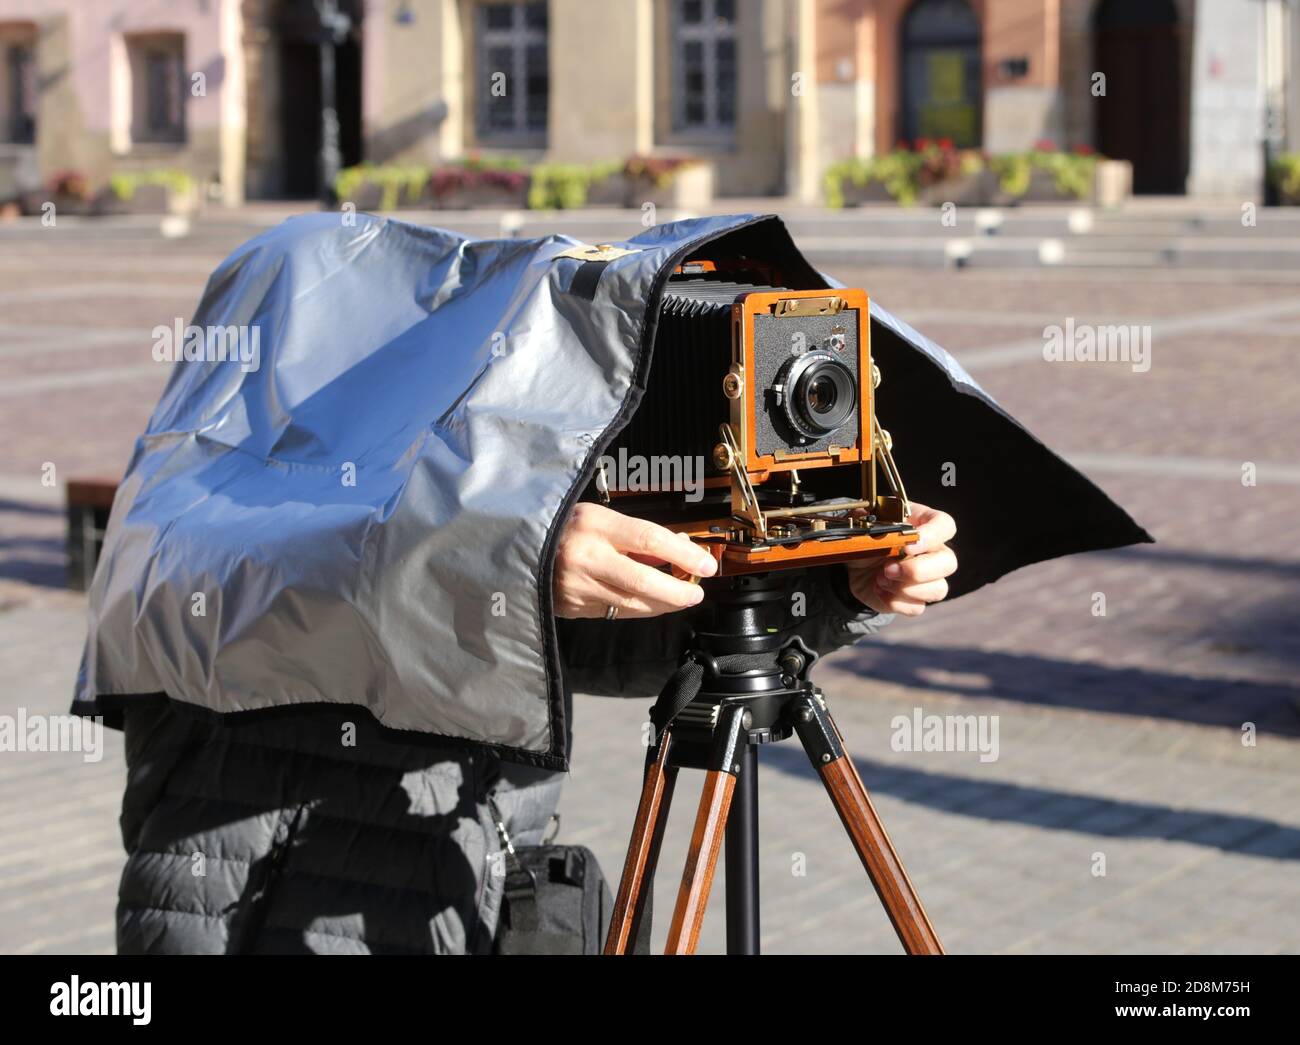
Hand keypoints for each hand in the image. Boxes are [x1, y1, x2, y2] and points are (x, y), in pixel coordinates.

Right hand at [553, 502, 717, 619]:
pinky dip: (639, 609)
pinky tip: (652, 604)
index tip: (705, 564)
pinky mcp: (573, 607)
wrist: (514, 548)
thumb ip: (634, 535)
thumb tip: (679, 549)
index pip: (648, 539)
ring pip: (632, 603)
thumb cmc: (562, 527)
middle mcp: (585, 557)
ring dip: (662, 604)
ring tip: (680, 598)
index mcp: (593, 524)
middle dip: (677, 591)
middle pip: (643, 580)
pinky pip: (616, 611)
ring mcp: (577, 586)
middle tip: (696, 592)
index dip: (683, 554)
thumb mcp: (597, 517)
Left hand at [846, 502, 956, 617]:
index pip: (945, 525)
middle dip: (917, 570)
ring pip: (938, 589)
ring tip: (879, 578)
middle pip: (949, 563)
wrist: (853, 563)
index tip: (908, 545)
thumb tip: (889, 537)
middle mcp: (933, 551)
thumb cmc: (865, 537)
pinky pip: (917, 607)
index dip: (932, 536)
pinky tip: (878, 589)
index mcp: (923, 524)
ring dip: (904, 588)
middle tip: (888, 569)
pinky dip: (894, 602)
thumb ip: (874, 524)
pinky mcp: (915, 599)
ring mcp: (928, 578)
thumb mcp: (864, 524)